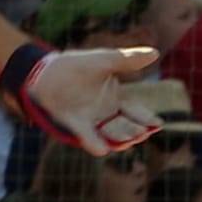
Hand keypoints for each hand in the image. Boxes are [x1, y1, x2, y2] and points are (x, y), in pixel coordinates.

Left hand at [0, 43, 161, 155]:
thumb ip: (127, 60)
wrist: (45, 68)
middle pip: (127, 127)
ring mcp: (91, 120)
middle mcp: (107, 114)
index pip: (137, 113)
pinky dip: (94, 142)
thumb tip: (155, 53)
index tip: (156, 122)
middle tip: (143, 131)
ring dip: (121, 138)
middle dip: (137, 131)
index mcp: (117, 99)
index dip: (147, 119)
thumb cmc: (76, 64)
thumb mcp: (104, 60)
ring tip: (129, 138)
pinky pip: (87, 136)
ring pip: (111, 135)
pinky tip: (102, 148)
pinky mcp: (73, 123)